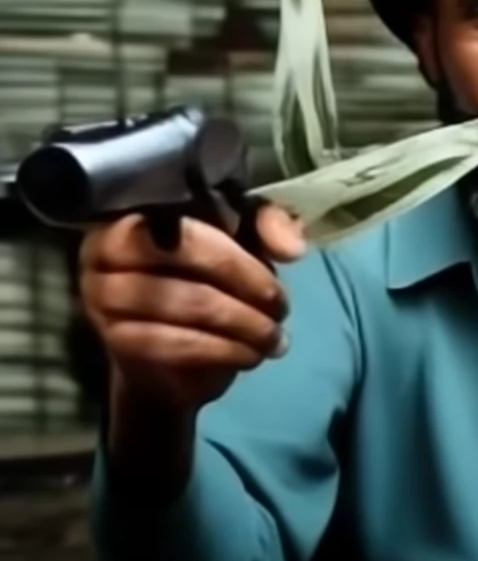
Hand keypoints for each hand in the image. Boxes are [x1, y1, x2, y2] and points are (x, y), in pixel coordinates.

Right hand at [80, 203, 305, 414]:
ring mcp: (103, 292)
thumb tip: (292, 247)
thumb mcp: (244, 237)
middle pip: (186, 251)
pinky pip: (173, 342)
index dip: (237, 230)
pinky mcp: (113, 339)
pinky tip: (249, 355)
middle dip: (247, 280)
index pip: (188, 205)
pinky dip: (220, 350)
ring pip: (185, 301)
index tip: (284, 260)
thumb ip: (267, 224)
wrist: (174, 355)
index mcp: (138, 204)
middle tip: (282, 306)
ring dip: (242, 322)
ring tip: (274, 336)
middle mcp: (107, 243)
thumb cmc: (208, 276)